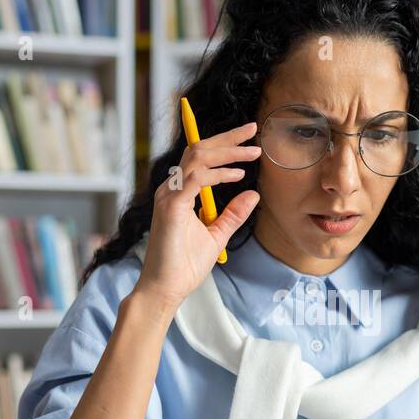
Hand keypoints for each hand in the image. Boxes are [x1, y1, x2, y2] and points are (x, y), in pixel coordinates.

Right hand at [135, 121, 261, 311]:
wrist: (165, 289)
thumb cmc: (184, 265)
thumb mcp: (217, 235)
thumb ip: (233, 214)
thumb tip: (253, 194)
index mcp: (179, 192)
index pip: (200, 157)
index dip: (224, 143)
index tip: (249, 140)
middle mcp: (171, 189)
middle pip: (198, 148)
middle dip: (227, 137)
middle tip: (252, 130)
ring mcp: (169, 196)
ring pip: (197, 157)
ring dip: (227, 151)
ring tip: (251, 153)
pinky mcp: (171, 207)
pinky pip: (196, 179)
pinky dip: (218, 174)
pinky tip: (237, 176)